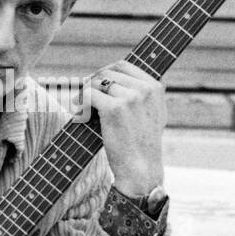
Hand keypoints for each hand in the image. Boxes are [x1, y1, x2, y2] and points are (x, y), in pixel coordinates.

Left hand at [82, 60, 166, 196]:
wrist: (141, 169)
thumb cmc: (142, 145)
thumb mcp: (155, 115)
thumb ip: (145, 95)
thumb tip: (123, 78)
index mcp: (155, 88)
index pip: (124, 66)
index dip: (105, 72)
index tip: (96, 83)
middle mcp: (145, 90)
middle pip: (108, 72)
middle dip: (92, 81)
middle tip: (83, 94)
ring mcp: (130, 98)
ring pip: (97, 82)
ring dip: (85, 91)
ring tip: (80, 104)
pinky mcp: (114, 109)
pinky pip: (89, 94)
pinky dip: (81, 102)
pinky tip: (79, 112)